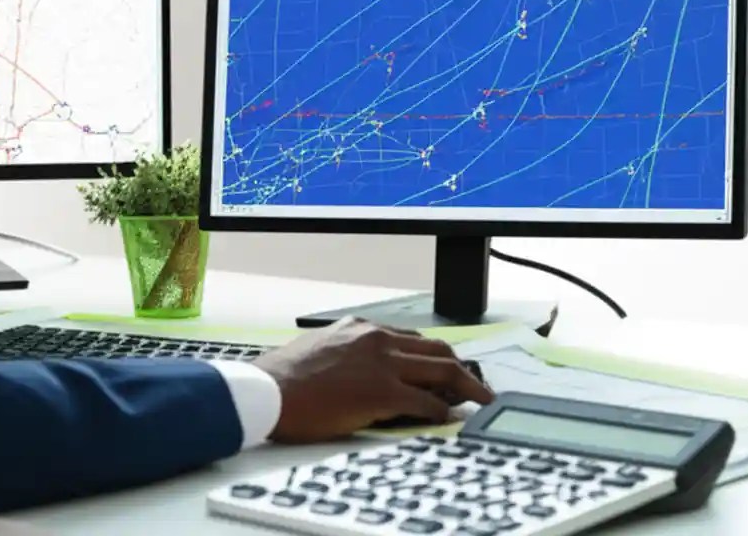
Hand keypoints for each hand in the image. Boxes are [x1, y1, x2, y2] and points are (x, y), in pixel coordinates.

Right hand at [252, 317, 494, 443]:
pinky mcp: (382, 392)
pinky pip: (426, 402)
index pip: (411, 338)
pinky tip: (448, 420)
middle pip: (437, 349)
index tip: (443, 368)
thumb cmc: (283, 378)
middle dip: (461, 367)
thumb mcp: (320, 350)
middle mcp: (376, 339)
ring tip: (480, 400)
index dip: (433, 356)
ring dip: (467, 386)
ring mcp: (382, 364)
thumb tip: (360, 373)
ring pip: (442, 370)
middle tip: (474, 384)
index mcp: (360, 328)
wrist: (267, 391)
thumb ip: (347, 354)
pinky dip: (443, 412)